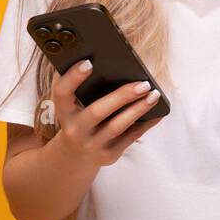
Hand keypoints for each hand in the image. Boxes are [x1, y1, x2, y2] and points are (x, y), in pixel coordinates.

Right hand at [46, 60, 164, 166]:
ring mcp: (92, 144)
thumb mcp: (72, 107)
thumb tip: (109, 63)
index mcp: (63, 112)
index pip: (62, 93)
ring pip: (117, 126)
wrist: (75, 157)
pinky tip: (157, 112)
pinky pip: (130, 137)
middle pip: (97, 111)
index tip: (89, 62)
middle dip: (122, 96)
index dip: (73, 77)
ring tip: (154, 95)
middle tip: (144, 84)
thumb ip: (82, 89)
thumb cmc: (78, 120)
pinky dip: (146, 123)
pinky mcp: (108, 155)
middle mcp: (75, 130)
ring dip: (139, 109)